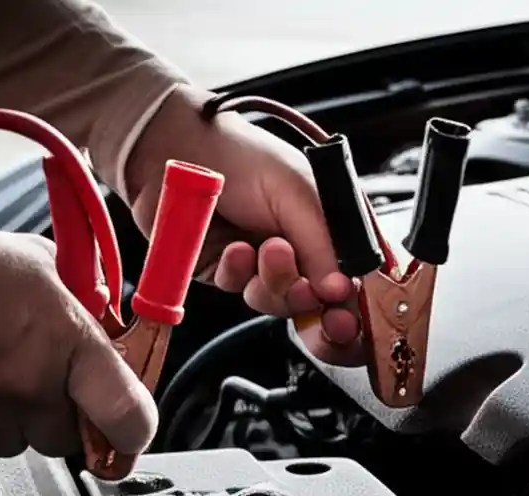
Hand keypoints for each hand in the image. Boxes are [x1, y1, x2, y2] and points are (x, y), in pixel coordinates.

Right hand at [0, 217, 156, 457]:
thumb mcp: (41, 262)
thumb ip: (83, 296)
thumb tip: (106, 316)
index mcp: (67, 345)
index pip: (127, 414)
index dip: (135, 430)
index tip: (132, 431)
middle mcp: (29, 388)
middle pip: (67, 439)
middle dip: (59, 414)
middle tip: (40, 378)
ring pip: (16, 443)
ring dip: (11, 417)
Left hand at [124, 85, 363, 365]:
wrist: (174, 148)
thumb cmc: (243, 156)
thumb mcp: (297, 193)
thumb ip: (322, 245)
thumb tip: (342, 290)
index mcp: (330, 226)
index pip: (354, 275)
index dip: (352, 302)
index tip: (345, 315)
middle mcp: (301, 246)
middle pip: (318, 299)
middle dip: (310, 299)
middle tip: (306, 289)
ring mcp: (263, 262)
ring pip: (279, 301)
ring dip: (275, 281)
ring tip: (266, 251)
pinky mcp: (227, 271)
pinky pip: (239, 290)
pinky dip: (238, 273)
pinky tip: (235, 248)